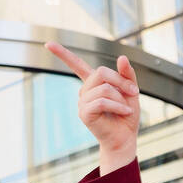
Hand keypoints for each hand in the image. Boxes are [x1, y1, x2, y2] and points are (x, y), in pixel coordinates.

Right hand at [46, 42, 140, 167]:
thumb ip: (127, 74)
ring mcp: (82, 103)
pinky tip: (124, 112)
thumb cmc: (126, 116)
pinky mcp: (84, 114)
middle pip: (101, 72)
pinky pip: (102, 102)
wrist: (125, 138)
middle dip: (120, 81)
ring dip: (120, 98)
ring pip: (104, 88)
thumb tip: (121, 57)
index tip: (48, 43)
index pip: (76, 65)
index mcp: (93, 84)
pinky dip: (118, 106)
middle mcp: (84, 91)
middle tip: (134, 92)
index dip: (63, 54)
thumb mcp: (130, 91)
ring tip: (126, 109)